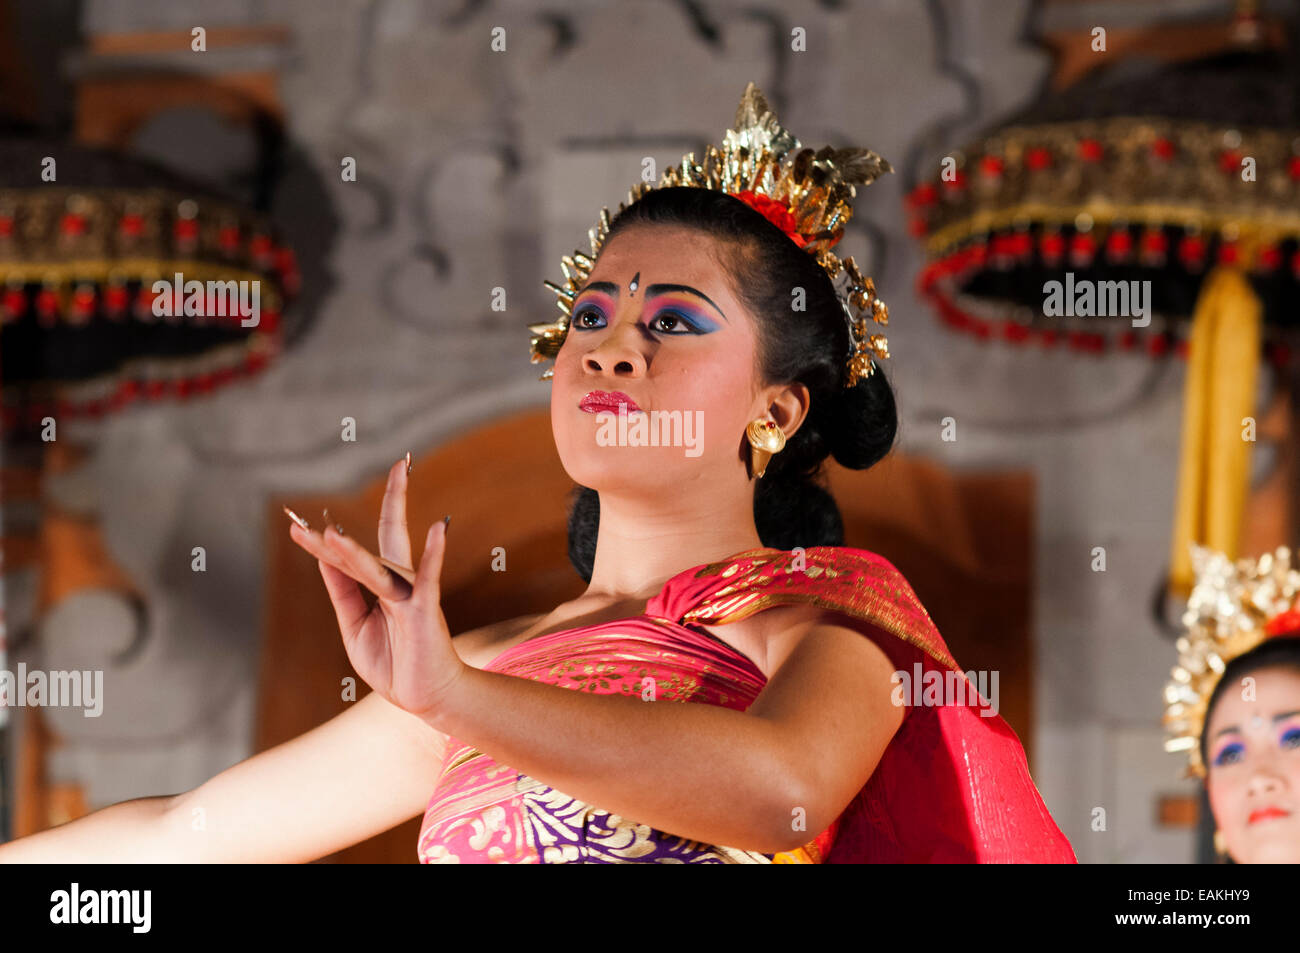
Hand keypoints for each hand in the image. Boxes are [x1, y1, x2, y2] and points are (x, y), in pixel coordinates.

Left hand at [287, 457, 463, 719]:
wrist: (427, 698)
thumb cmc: (396, 664)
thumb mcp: (356, 627)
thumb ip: (342, 592)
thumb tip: (324, 556)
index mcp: (380, 586)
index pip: (348, 556)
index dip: (321, 541)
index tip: (293, 525)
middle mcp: (396, 583)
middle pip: (382, 537)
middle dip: (373, 510)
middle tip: (384, 471)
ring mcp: (410, 595)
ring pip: (377, 565)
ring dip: (352, 551)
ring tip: (326, 534)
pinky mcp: (425, 611)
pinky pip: (428, 578)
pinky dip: (433, 553)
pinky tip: (438, 528)